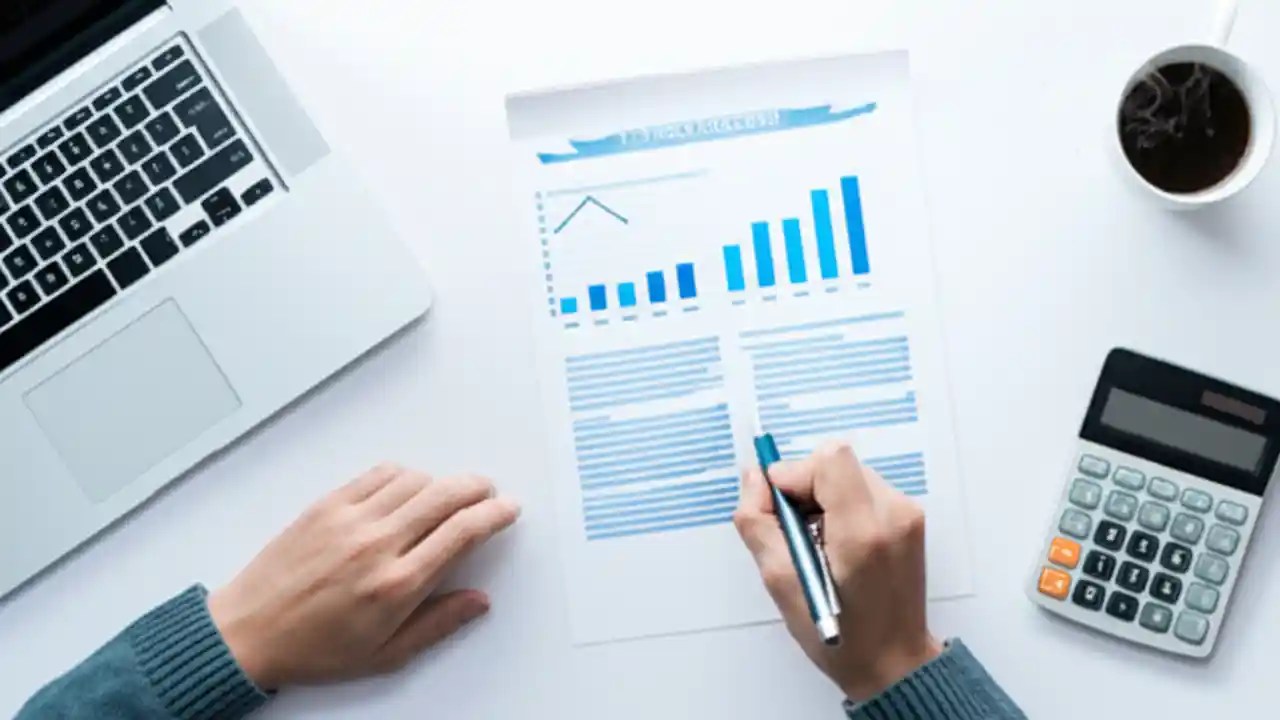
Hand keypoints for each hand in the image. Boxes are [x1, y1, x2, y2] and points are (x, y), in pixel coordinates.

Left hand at [207, 464, 520, 688]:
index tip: (507, 510)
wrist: (248, 633)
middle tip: (488, 493)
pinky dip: (403, 475)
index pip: (463, 532)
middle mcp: (378, 545)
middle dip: (477, 489)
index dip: (495, 515)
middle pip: (446, 495)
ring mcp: (350, 520)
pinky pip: (378, 475)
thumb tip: (478, 602)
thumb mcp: (385, 655)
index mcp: (398, 585)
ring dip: (441, 482)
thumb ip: (438, 624)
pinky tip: (408, 488)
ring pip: (415, 480)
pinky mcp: (326, 506)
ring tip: (448, 496)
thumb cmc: (313, 649)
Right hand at [734, 443, 940, 700]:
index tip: (779, 504)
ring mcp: (907, 515)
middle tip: (794, 530)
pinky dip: (842, 506)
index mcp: (862, 532)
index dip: (794, 473)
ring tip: (817, 543)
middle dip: (806, 487)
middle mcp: (893, 514)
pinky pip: (864, 489)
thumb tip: (753, 477)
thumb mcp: (782, 583)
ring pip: (849, 473)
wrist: (895, 663)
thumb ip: (759, 522)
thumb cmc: (840, 635)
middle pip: (837, 463)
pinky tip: (837, 544)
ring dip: (823, 498)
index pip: (830, 459)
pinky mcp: (911, 519)